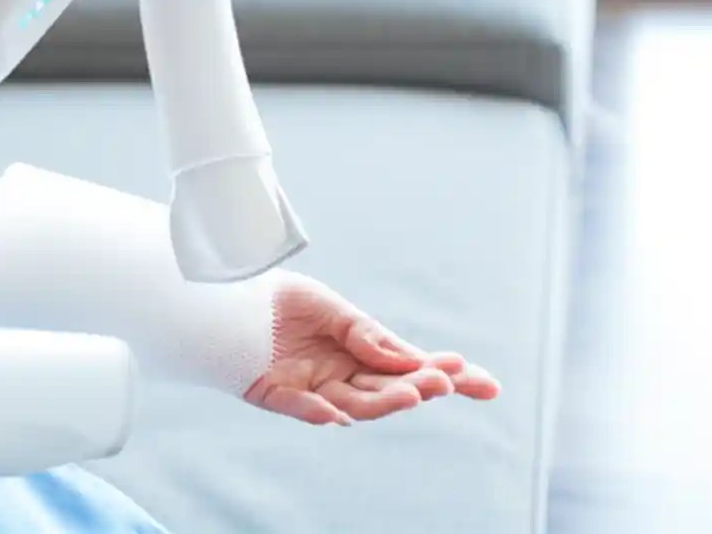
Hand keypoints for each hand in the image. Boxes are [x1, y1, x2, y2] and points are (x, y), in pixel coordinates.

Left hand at [244, 271, 500, 425]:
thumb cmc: (281, 301)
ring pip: (356, 403)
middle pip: (389, 389)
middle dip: (420, 387)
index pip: (410, 368)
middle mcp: (342, 375)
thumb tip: (404, 359)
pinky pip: (300, 408)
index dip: (444, 375)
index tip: (483, 383)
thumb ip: (364, 333)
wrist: (228, 298)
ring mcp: (312, 388)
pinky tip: (336, 414)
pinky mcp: (276, 394)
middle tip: (447, 383)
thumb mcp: (330, 308)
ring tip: (413, 393)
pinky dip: (316, 412)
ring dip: (384, 401)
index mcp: (360, 353)